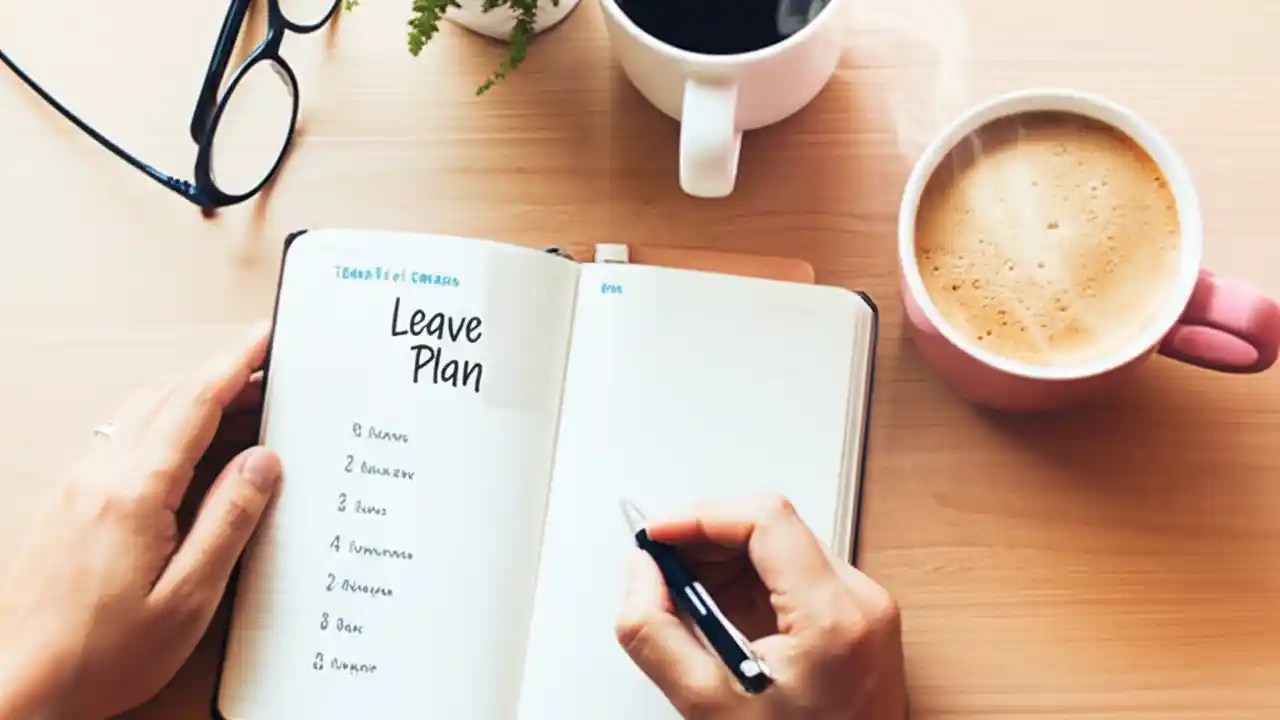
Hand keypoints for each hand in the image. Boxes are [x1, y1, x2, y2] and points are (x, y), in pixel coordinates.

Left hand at [0, 323, 281, 719]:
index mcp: (134, 492)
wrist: (22, 688)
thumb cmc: (104, 655)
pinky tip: (189, 461)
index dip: (235, 364)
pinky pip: (121, 441)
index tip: (265, 338)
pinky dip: (164, 429)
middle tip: (272, 383)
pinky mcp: (68, 504)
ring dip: (192, 403)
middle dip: (223, 380)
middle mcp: (99, 476)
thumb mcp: (189, 597)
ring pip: (140, 414)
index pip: (194, 404)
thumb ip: (230, 520)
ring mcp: (78, 486)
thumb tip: (263, 461)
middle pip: (167, 398)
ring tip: (241, 421)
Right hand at [616, 495, 907, 719]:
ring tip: (684, 599)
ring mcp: (865, 609)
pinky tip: (720, 616)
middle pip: (772, 527)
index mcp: (833, 619)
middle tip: (659, 566)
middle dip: (705, 539)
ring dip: (724, 561)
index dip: (701, 516)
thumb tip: (641, 573)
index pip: (765, 520)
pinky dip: (749, 583)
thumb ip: (654, 632)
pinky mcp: (858, 619)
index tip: (658, 534)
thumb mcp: (707, 705)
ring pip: (781, 546)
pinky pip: (795, 575)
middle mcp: (861, 603)